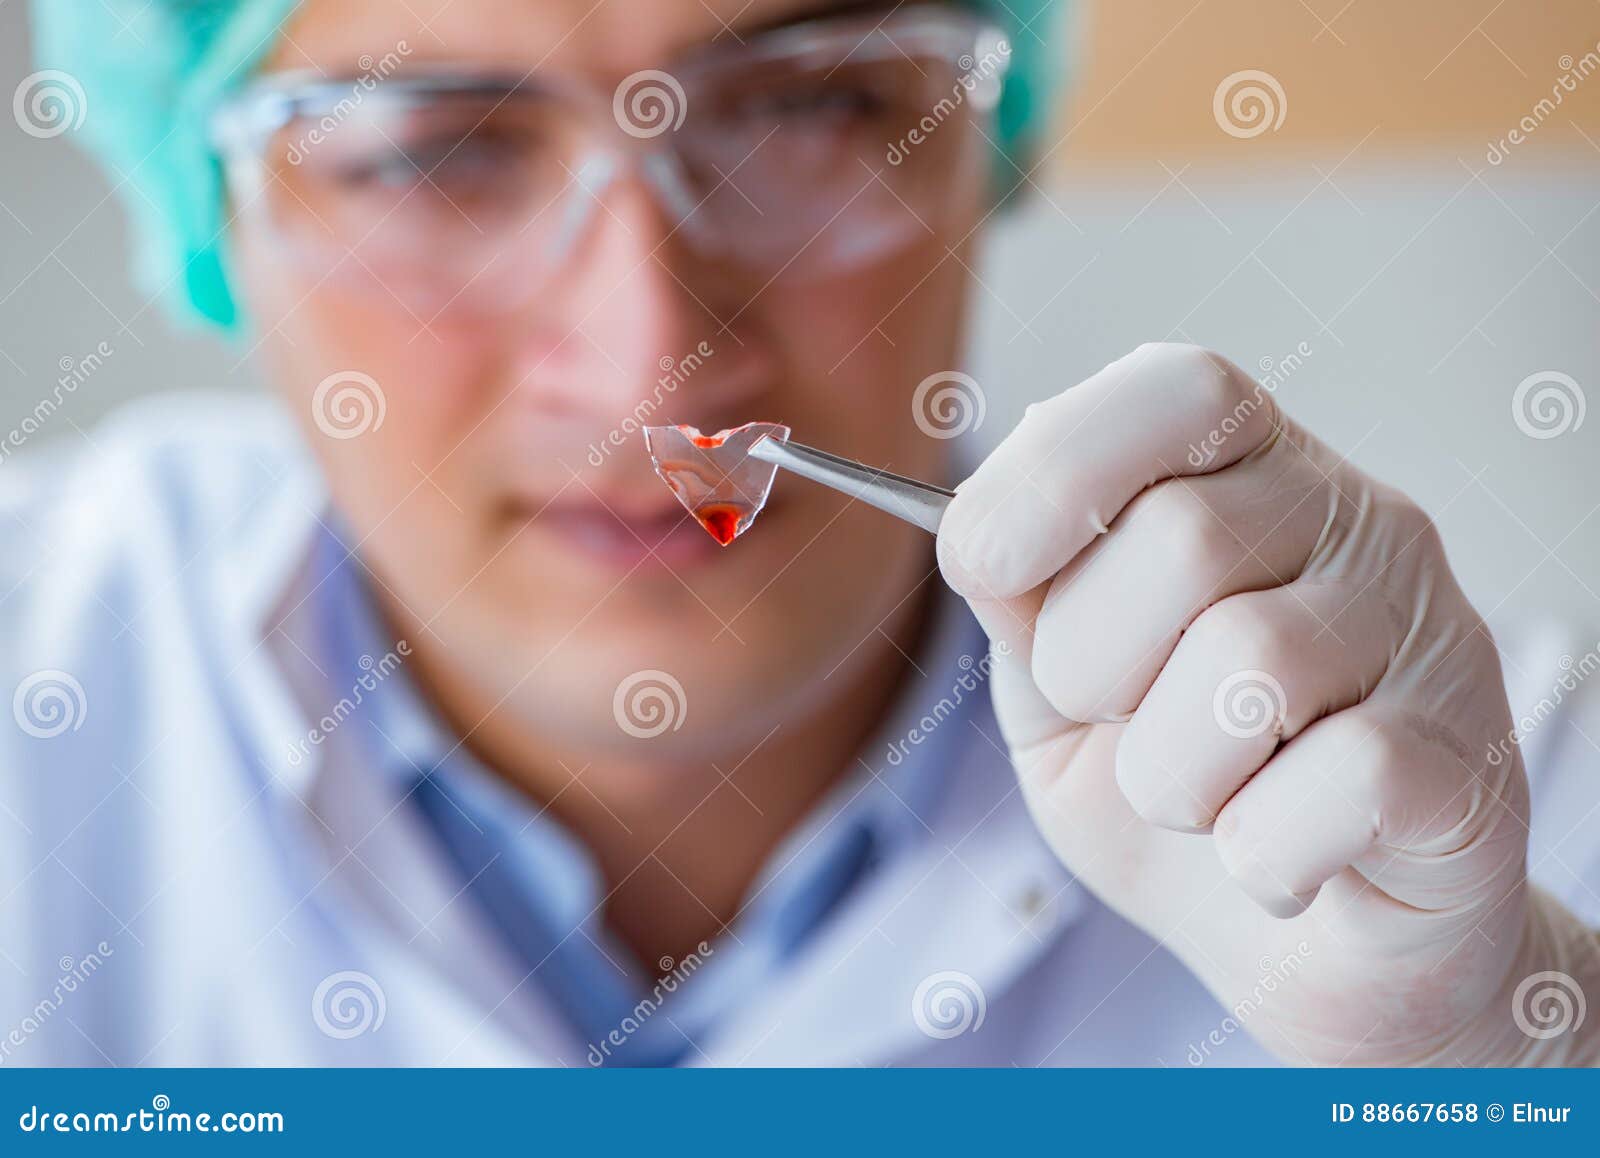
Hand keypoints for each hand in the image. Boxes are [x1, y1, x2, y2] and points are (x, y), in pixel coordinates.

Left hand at [937, 343, 1547, 1064]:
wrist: (1306, 952)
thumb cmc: (1180, 794)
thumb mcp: (1056, 695)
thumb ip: (1022, 608)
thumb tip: (981, 532)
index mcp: (1249, 476)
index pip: (1179, 389)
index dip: (1053, 473)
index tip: (985, 567)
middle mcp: (1358, 524)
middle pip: (1187, 536)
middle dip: (1092, 665)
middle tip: (1123, 728)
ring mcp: (1429, 636)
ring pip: (1252, 663)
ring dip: (1170, 776)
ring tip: (1204, 804)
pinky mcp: (1466, 763)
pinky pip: (1340, 779)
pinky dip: (1261, 852)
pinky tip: (1280, 861)